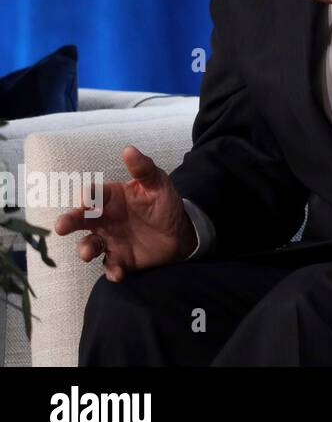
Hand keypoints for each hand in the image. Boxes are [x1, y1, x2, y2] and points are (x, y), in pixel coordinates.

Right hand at [54, 146, 196, 280]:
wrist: (180, 231)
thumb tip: (129, 149)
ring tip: (86, 252)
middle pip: (80, 220)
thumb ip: (143, 169)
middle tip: (61, 226)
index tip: (86, 199)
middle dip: (69, 222)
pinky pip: (110, 266)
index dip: (87, 196)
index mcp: (110, 198)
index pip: (93, 195)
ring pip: (89, 245)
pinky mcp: (120, 259)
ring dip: (85, 249)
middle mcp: (104, 219)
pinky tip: (118, 272)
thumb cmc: (163, 203)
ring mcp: (109, 240)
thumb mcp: (157, 183)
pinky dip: (112, 270)